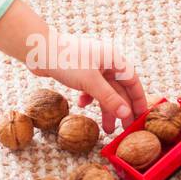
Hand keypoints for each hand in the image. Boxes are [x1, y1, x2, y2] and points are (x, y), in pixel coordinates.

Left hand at [0, 0, 147, 132]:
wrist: (39, 50)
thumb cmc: (67, 60)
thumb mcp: (90, 82)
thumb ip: (109, 99)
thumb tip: (126, 114)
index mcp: (114, 59)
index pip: (133, 82)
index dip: (139, 100)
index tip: (141, 117)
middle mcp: (106, 62)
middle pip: (120, 89)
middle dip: (122, 109)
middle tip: (125, 129)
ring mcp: (93, 67)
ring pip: (105, 91)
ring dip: (106, 109)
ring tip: (106, 128)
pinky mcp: (80, 72)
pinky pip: (91, 88)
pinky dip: (90, 98)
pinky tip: (83, 105)